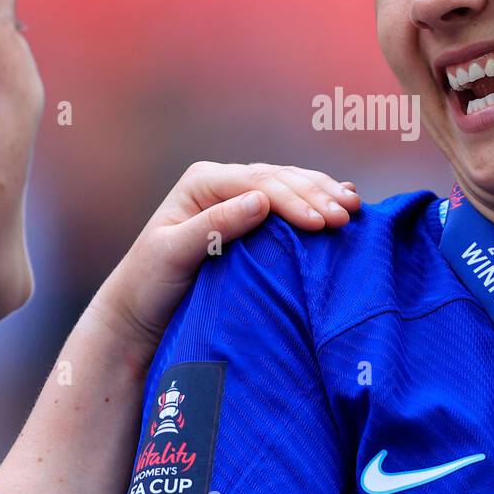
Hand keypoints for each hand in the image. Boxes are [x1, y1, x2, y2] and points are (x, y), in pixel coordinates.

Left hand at [87, 162, 359, 346]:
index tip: (323, 223)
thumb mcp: (173, 253)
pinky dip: (317, 203)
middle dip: (317, 195)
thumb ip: (215, 225)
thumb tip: (261, 201)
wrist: (138, 313)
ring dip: (323, 195)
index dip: (295, 200)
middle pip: (280, 180)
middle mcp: (222, 183)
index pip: (259, 183)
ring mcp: (238, 199)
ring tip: (354, 207)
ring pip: (290, 186)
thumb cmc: (149, 285)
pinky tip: (341, 203)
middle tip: (348, 216)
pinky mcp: (250, 220)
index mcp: (203, 183)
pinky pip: (289, 204)